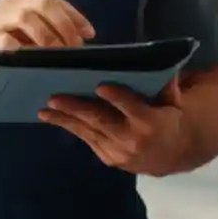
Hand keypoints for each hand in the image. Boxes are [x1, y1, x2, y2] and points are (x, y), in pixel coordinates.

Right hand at [0, 0, 94, 80]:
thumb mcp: (19, 36)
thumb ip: (42, 35)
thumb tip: (77, 46)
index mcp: (22, 2)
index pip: (55, 2)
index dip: (75, 17)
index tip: (90, 35)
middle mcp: (11, 4)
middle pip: (45, 5)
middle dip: (65, 26)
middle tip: (75, 48)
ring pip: (28, 18)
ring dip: (48, 37)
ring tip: (59, 54)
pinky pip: (6, 40)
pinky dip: (22, 49)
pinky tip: (33, 61)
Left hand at [39, 77, 188, 176]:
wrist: (168, 156)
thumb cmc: (168, 120)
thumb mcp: (173, 102)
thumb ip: (166, 85)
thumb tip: (160, 61)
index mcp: (150, 122)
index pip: (131, 108)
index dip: (117, 97)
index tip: (100, 86)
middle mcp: (131, 139)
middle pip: (101, 120)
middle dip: (76, 108)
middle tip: (54, 97)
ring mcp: (117, 151)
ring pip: (88, 131)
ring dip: (64, 119)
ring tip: (44, 110)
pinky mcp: (107, 157)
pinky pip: (86, 139)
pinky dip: (70, 127)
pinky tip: (53, 117)